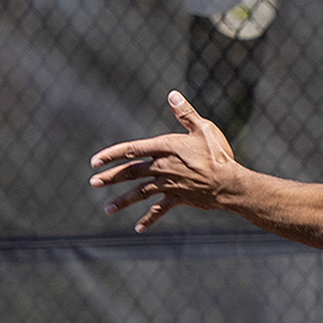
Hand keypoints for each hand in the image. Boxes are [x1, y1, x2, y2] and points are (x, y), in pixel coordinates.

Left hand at [89, 91, 239, 231]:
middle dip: (111, 177)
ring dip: (123, 200)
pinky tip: (138, 228)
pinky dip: (149, 219)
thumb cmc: (218, 154)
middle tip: (94, 182)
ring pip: (140, 192)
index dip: (111, 155)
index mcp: (166, 147)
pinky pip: (160, 210)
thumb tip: (172, 95)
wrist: (229, 183)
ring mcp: (169, 184)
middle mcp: (162, 166)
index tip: (95, 161)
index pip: (132, 150)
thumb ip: (185, 113)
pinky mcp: (178, 198)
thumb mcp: (204, 128)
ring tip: (107, 208)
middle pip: (131, 172)